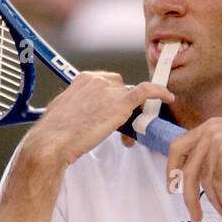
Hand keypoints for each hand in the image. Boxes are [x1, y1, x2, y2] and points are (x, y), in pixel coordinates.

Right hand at [23, 71, 173, 167]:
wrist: (53, 142)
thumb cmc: (55, 132)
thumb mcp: (64, 110)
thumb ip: (78, 105)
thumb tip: (82, 112)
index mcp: (83, 79)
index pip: (108, 83)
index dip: (113, 99)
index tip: (112, 112)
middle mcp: (98, 80)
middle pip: (121, 88)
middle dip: (122, 105)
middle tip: (119, 127)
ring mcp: (110, 91)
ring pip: (131, 98)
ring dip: (131, 114)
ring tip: (126, 135)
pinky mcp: (120, 104)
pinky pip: (146, 91)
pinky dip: (159, 92)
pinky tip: (168, 97)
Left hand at [163, 113, 221, 220]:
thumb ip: (216, 151)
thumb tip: (204, 177)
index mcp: (208, 127)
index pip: (177, 147)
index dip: (172, 170)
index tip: (172, 189)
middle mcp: (210, 132)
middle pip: (188, 170)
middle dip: (189, 197)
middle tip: (195, 215)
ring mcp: (219, 141)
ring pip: (206, 181)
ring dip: (215, 203)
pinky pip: (220, 185)